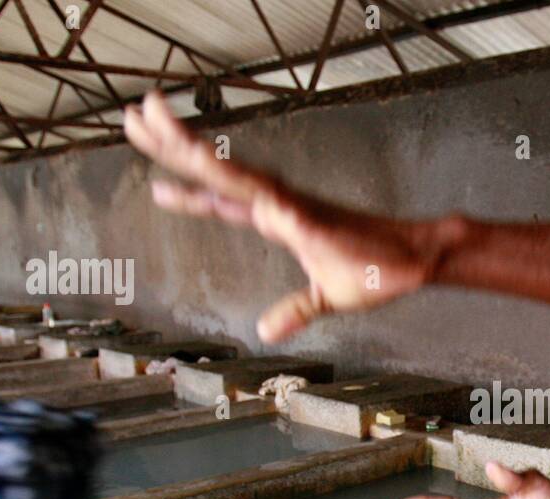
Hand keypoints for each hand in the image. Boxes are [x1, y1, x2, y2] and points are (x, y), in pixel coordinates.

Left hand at [123, 91, 443, 342]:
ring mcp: (296, 209)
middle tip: (134, 116)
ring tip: (164, 130)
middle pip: (217, 173)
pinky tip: (219, 176)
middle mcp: (281, 206)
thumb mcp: (325, 298)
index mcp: (280, 221)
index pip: (223, 203)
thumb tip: (266, 332)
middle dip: (175, 145)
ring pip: (238, 177)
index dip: (189, 195)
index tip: (156, 186)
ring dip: (201, 155)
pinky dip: (253, 194)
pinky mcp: (316, 222)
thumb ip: (294, 310)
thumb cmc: (375, 271)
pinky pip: (277, 205)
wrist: (415, 259)